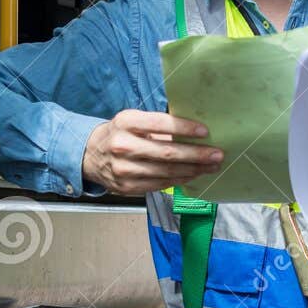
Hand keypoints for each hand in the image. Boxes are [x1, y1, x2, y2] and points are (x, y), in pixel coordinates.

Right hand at [82, 110, 223, 196]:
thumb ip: (158, 125)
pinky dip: (180, 180)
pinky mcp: (127, 187)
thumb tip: (194, 131)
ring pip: (167, 172)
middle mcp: (123, 146)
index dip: (185, 128)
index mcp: (126, 122)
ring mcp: (124, 170)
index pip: (161, 124)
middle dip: (197, 154)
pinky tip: (193, 175)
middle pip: (167, 153)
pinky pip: (160, 184)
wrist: (90, 155)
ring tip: (211, 166)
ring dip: (193, 170)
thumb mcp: (132, 120)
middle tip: (217, 154)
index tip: (206, 131)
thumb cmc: (120, 134)